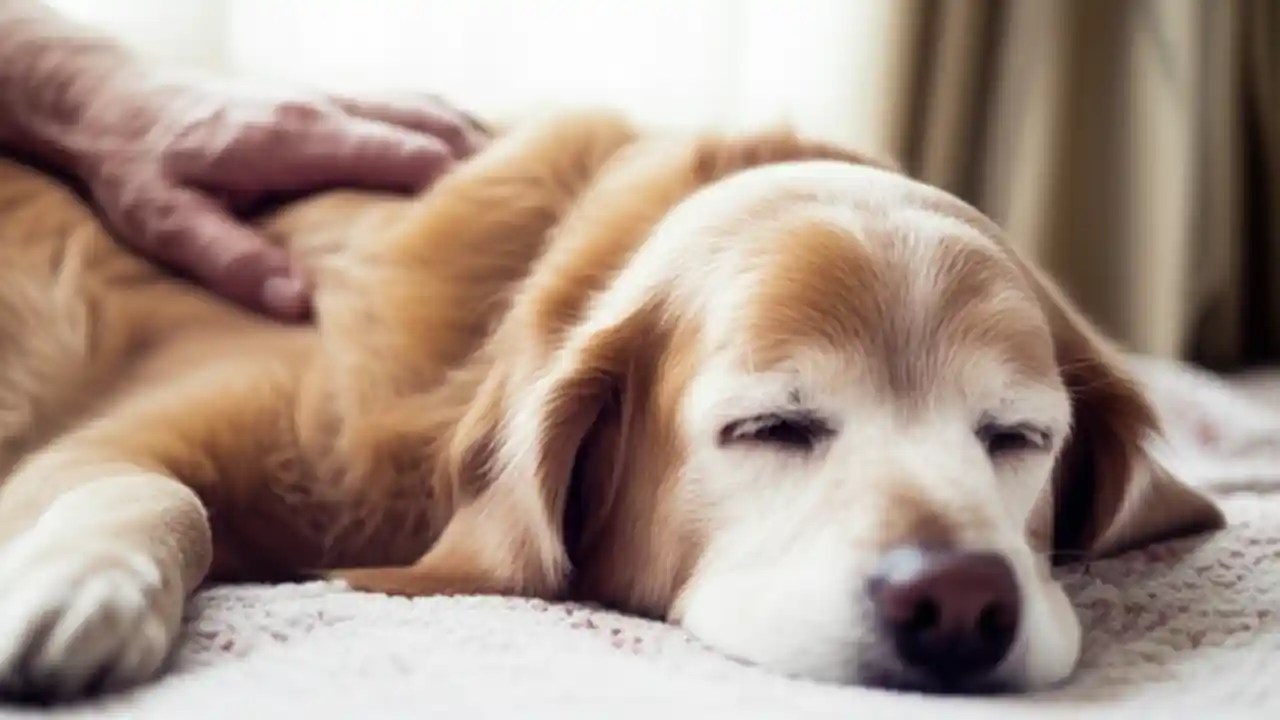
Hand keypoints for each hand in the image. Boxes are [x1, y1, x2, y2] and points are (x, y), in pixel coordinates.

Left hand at [73, 75, 486, 318]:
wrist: (108, 100)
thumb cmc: (138, 167)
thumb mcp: (167, 223)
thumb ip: (233, 260)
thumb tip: (300, 302)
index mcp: (300, 138)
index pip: (407, 152)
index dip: (459, 188)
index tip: (496, 230)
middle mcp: (327, 109)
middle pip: (435, 123)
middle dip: (486, 166)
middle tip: (531, 215)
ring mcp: (331, 98)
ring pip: (429, 107)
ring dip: (476, 143)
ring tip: (522, 189)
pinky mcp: (328, 102)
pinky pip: (409, 105)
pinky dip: (450, 128)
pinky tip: (471, 157)